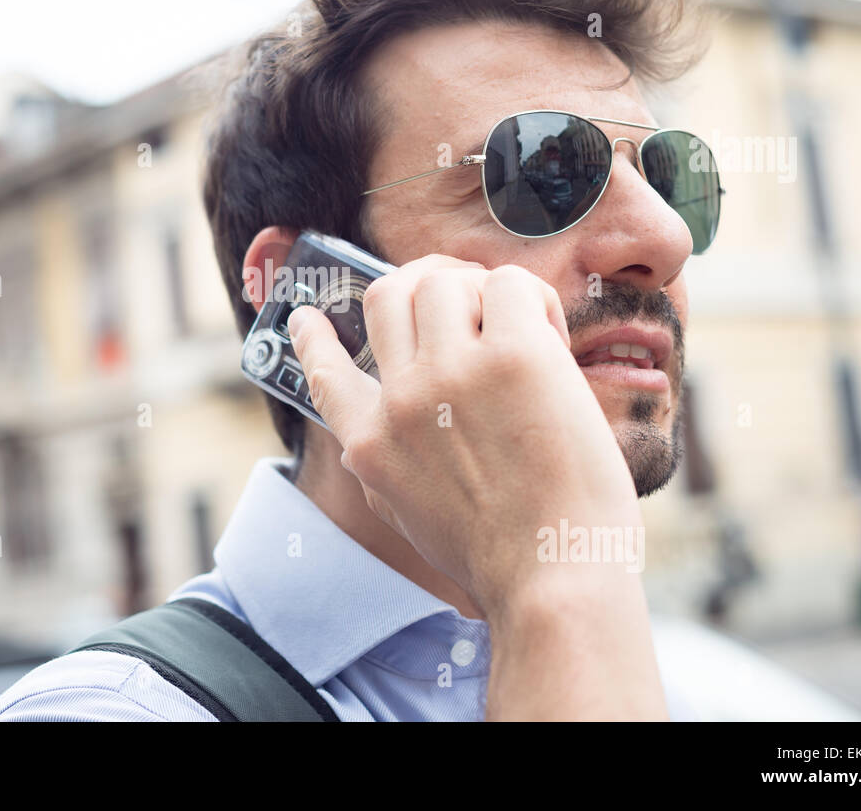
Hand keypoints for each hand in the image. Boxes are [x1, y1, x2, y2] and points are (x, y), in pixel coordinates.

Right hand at [287, 254, 641, 618]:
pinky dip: (533, 298)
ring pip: (444, 280)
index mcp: (371, 444)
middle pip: (389, 295)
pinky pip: (508, 284)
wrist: (552, 580)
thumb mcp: (410, 512)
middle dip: (426, 284)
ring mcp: (452, 372)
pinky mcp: (514, 356)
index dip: (314, 337)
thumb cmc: (499, 557)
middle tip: (462, 293)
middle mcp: (400, 400)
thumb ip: (390, 459)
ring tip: (518, 325)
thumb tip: (385, 417)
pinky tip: (550, 335)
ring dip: (482, 290)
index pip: (323, 371)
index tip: (308, 317)